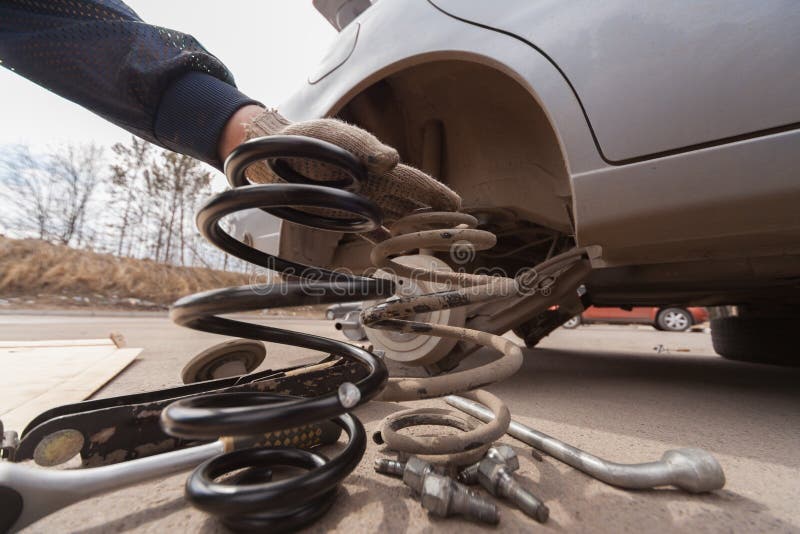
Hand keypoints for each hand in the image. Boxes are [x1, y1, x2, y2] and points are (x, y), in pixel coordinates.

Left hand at [219, 107, 459, 223]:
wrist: (276, 152)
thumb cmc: (310, 137)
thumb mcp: (335, 135)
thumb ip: (364, 147)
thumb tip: (392, 158)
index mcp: (380, 166)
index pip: (415, 183)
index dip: (437, 194)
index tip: (459, 205)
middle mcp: (377, 187)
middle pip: (414, 206)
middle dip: (438, 218)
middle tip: (463, 234)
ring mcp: (363, 204)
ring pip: (398, 222)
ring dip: (417, 234)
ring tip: (440, 246)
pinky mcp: (345, 218)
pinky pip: (370, 235)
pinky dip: (385, 244)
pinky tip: (399, 256)